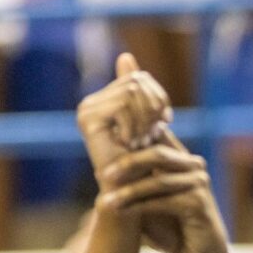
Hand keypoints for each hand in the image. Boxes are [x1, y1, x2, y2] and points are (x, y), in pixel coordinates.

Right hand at [77, 53, 172, 174]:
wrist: (128, 197)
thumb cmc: (143, 166)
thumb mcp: (149, 124)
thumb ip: (143, 95)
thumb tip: (126, 55)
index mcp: (106, 100)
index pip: (140, 78)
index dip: (159, 97)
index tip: (166, 121)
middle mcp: (91, 102)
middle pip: (136, 81)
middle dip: (154, 107)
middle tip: (154, 134)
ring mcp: (87, 110)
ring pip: (132, 91)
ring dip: (146, 118)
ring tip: (143, 141)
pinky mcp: (87, 119)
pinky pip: (124, 105)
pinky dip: (136, 126)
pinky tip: (132, 145)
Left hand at [96, 145, 229, 252]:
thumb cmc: (171, 228)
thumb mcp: (148, 202)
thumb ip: (133, 184)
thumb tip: (99, 171)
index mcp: (182, 159)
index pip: (157, 136)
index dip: (132, 138)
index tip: (103, 150)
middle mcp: (194, 167)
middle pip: (158, 153)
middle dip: (127, 163)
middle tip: (102, 175)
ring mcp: (199, 184)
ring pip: (158, 181)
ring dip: (129, 191)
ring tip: (105, 202)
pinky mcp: (199, 205)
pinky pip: (164, 202)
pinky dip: (139, 207)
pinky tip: (121, 213)